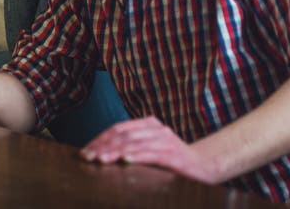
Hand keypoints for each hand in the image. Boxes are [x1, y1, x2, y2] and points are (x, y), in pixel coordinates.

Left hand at [79, 117, 220, 183]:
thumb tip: (100, 153)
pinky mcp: (173, 155)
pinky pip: (151, 154)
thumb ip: (131, 145)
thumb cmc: (172, 159)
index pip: (117, 129)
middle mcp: (156, 128)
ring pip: (134, 144)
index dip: (99, 139)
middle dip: (103, 146)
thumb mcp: (150, 147)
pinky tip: (125, 160)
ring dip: (115, 152)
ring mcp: (165, 140)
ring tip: (101, 159)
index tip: (85, 152)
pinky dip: (137, 156)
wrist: (204, 165)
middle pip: (123, 135)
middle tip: (88, 157)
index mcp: (148, 124)